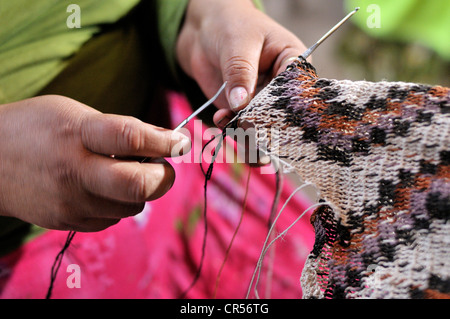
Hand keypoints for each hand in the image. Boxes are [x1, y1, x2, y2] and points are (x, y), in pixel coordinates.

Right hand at [0, 95, 189, 231]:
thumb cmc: (37, 129)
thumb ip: (122, 129)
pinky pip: (113, 218)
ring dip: (142, 191)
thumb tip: (166, 141)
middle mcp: (75, 172)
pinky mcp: (68, 222)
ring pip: (132, 207)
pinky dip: (119, 204)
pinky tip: (104, 188)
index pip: (131, 139)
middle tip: (162, 167)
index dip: (165, 142)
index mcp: (78, 135)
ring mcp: (71, 202)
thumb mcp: (76, 113)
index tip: (181, 142)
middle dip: (163, 178)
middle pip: (139, 186)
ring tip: (127, 173)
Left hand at [176, 0, 306, 127]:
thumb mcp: (237, 43)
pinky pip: (240, 122)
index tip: (269, 114)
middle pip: (280, 110)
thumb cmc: (230, 25)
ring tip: (230, 124)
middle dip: (264, 121)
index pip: (296, 87)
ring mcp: (261, 97)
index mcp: (292, 61)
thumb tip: (240, 103)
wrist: (204, 30)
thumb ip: (240, 73)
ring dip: (246, 127)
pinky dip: (231, 125)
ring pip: (260, 120)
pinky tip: (221, 119)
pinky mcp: (242, 107)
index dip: (286, 104)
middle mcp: (280, 83)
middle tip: (248, 126)